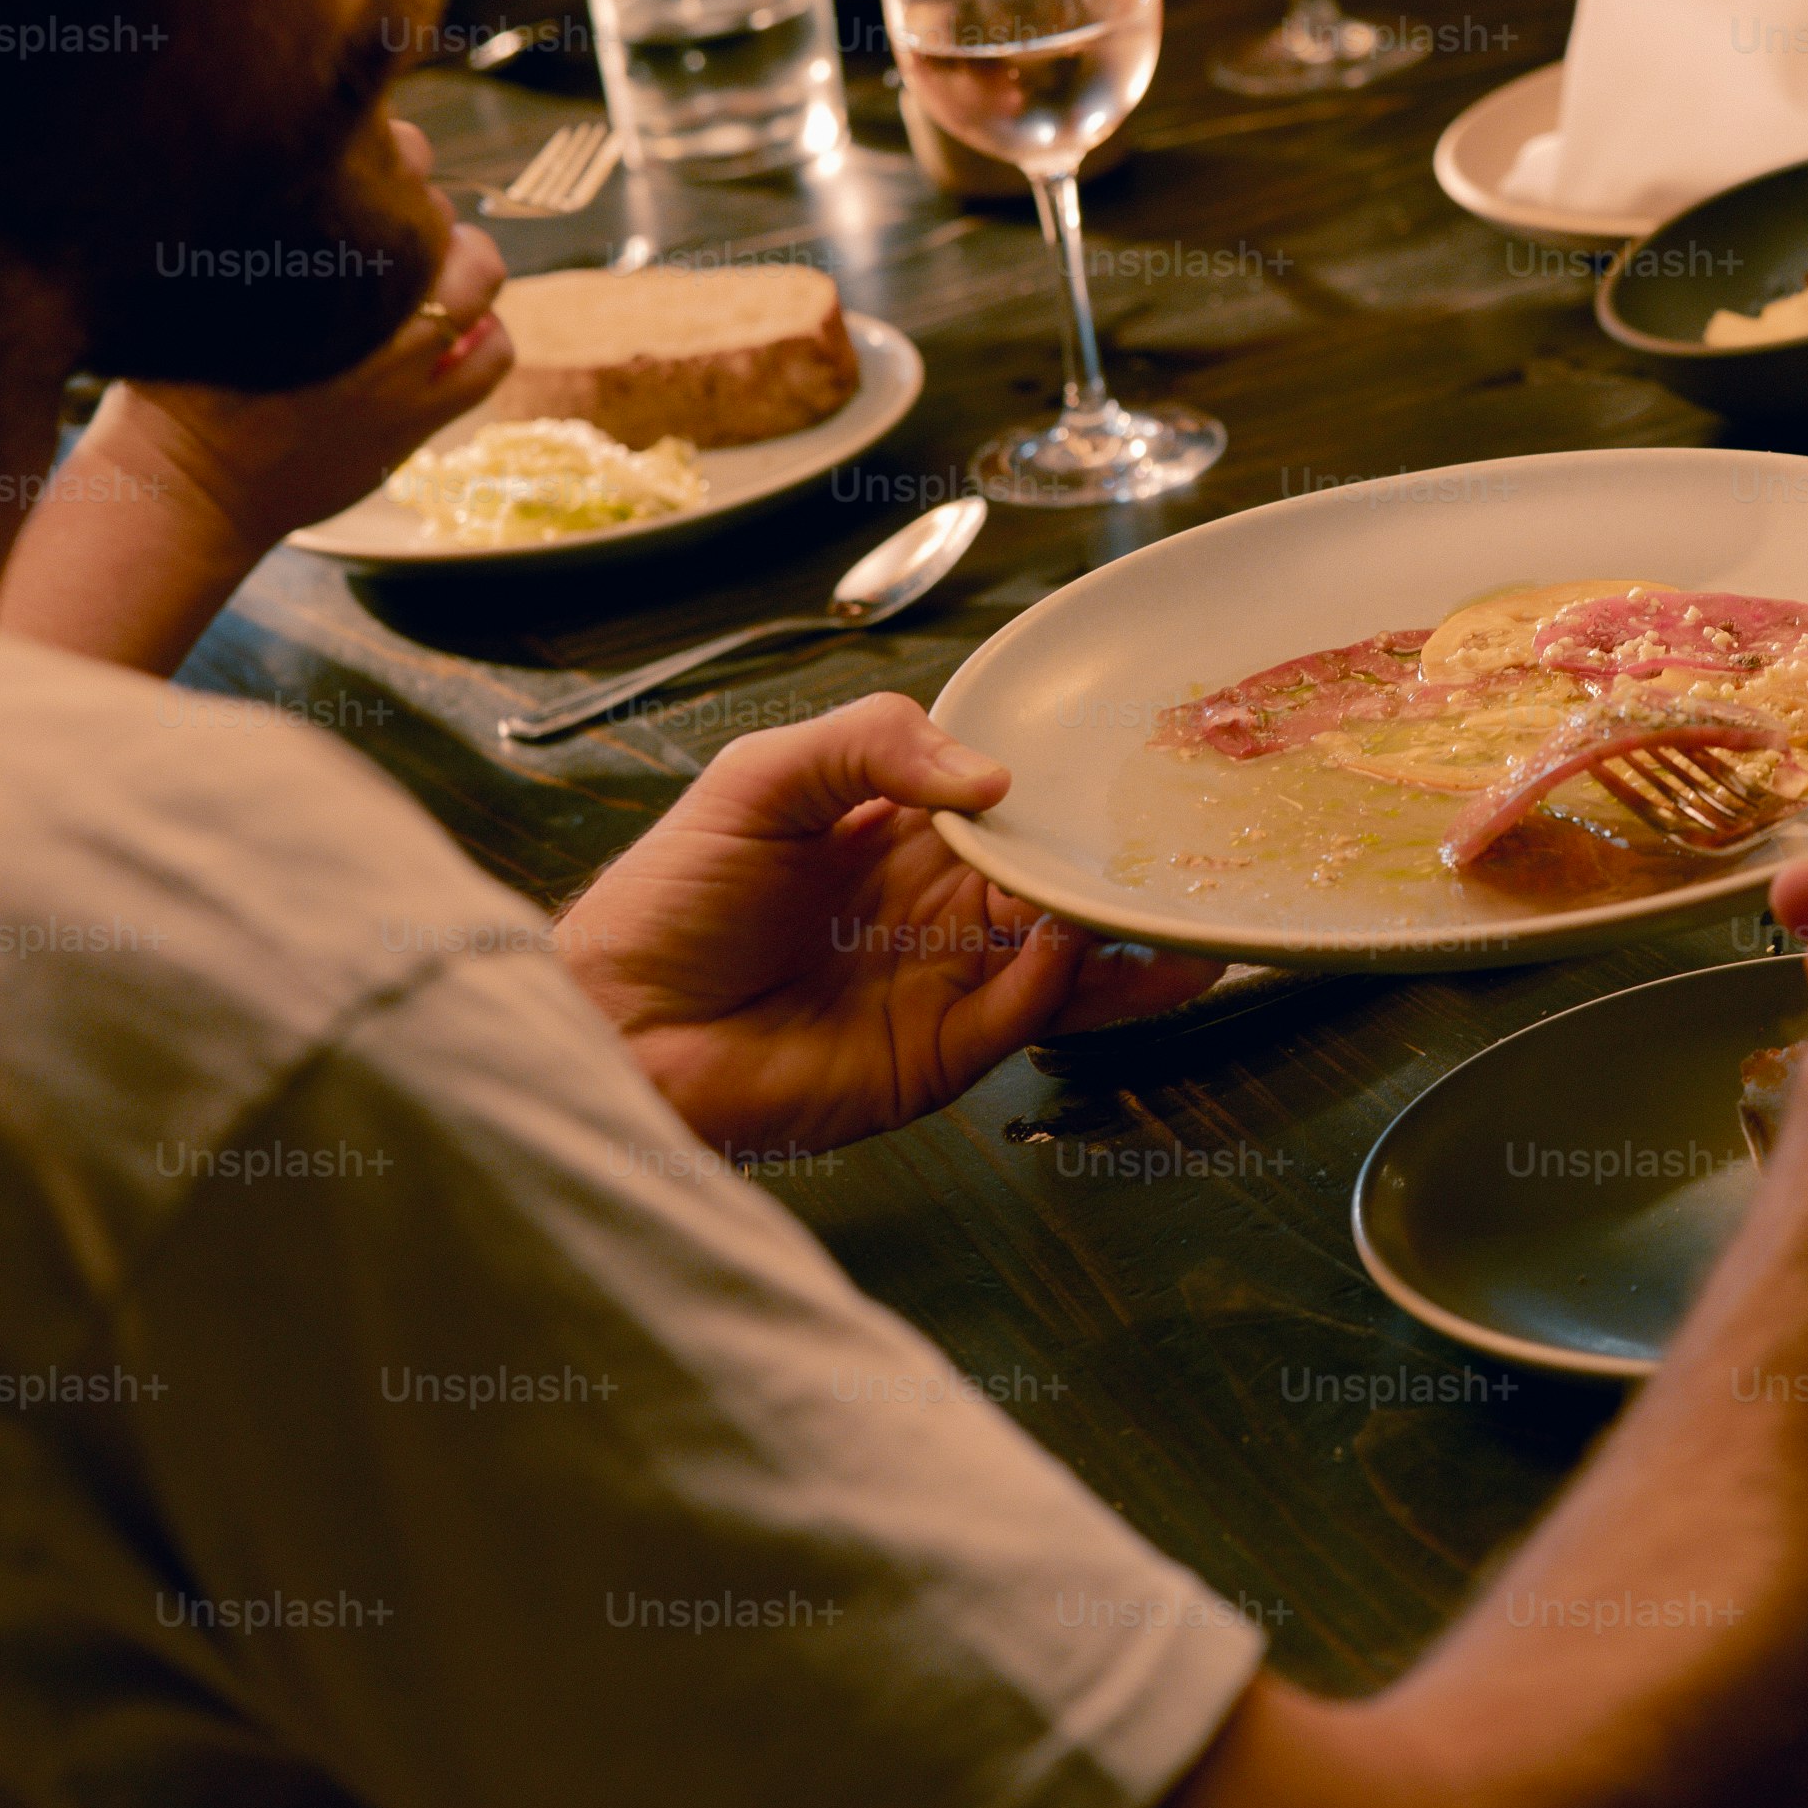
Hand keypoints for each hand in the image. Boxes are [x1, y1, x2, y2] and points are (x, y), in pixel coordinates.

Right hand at [101, 121, 512, 543]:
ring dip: (466, 265)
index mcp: (306, 252)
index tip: (368, 165)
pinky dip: (488, 335)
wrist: (186, 489)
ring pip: (480, 276)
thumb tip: (279, 184)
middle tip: (395, 222)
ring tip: (437, 273)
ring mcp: (401, 360)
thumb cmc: (173, 387)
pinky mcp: (419, 415)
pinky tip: (457, 335)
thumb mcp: (197, 295)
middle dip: (422, 206)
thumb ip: (248, 237)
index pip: (387, 159)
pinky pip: (495, 357)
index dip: (388, 155)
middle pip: (433, 210)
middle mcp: (364, 296)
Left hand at [557, 694, 1222, 1152]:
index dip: (1065, 793)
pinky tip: (1071, 947)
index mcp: (898, 837)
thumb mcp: (762, 777)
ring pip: (1059, 963)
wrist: (613, 1024)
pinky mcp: (932, 1062)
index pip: (1008, 810)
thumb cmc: (669, 898)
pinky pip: (1015, 1022)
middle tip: (1194, 848)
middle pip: (1051, 888)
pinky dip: (1055, 988)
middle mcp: (933, 913)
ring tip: (1190, 924)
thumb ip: (872, 746)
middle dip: (1120, 872)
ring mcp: (939, 989)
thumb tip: (993, 775)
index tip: (1131, 768)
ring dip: (1123, 946)